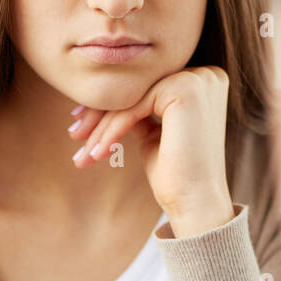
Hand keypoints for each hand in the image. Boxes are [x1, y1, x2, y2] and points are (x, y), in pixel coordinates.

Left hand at [67, 67, 233, 234]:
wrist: (196, 204)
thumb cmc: (177, 177)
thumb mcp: (155, 135)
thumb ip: (141, 112)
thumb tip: (110, 103)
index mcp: (203, 82)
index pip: (146, 89)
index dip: (112, 105)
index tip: (83, 123)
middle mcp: (206, 75)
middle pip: (138, 90)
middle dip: (100, 114)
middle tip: (74, 134)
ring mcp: (198, 80)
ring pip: (132, 97)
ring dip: (101, 126)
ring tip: (83, 153)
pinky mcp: (185, 90)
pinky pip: (135, 107)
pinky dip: (112, 130)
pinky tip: (98, 153)